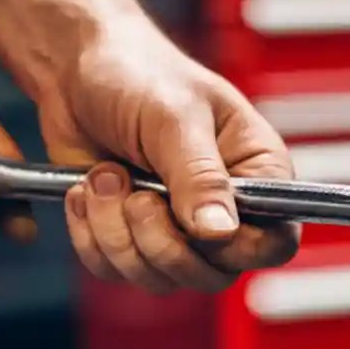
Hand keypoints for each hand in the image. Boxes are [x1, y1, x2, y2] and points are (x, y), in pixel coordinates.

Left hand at [42, 19, 299, 292]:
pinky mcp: (130, 237)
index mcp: (256, 172)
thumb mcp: (173, 117)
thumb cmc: (137, 74)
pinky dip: (90, 236)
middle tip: (135, 193)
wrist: (75, 70)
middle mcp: (222, 209)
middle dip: (159, 241)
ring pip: (157, 277)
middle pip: (210, 274)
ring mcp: (175, 228)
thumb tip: (220, 233)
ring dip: (116, 233)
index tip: (194, 226)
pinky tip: (85, 191)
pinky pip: (115, 271)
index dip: (237, 250)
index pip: (274, 244)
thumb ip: (199, 176)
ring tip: (105, 176)